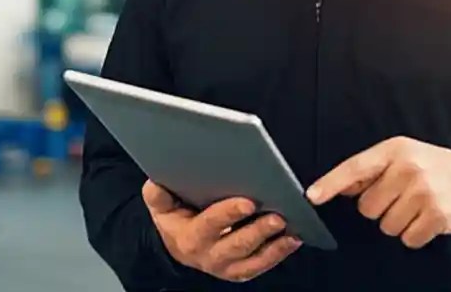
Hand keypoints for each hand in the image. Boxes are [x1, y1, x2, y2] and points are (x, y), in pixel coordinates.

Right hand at [142, 180, 301, 282]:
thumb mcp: (160, 205)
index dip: (228, 214)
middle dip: (258, 230)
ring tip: (291, 228)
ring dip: (274, 245)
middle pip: (237, 244)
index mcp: (190, 238)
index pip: (210, 225)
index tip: (247, 202)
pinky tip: (293, 238)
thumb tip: (157, 180)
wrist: (178, 244)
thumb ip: (157, 194)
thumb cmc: (174, 218)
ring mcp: (227, 266)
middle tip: (277, 216)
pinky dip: (280, 252)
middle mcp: (209, 256)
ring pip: (254, 258)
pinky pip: (263, 265)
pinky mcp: (242, 270)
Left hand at [306, 136, 450, 248]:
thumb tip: (339, 187)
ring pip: (386, 226)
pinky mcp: (438, 216)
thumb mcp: (402, 155)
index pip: (355, 168)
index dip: (331, 184)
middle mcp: (408, 169)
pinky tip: (427, 218)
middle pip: (367, 208)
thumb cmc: (433, 166)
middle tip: (401, 197)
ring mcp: (424, 193)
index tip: (312, 196)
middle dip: (380, 208)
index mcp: (394, 150)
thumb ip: (371, 170)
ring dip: (398, 222)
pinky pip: (408, 239)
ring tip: (416, 206)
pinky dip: (415, 234)